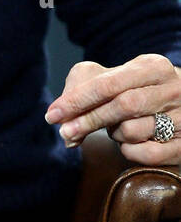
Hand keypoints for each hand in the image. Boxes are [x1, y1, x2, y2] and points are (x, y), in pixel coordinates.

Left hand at [45, 54, 180, 164]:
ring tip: (117, 128)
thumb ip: (80, 91)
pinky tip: (130, 144)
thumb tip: (64, 127)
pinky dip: (130, 152)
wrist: (177, 104)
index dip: (77, 100)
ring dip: (115, 134)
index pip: (109, 83)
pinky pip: (148, 155)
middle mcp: (173, 89)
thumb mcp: (109, 78)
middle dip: (88, 121)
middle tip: (65, 132)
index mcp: (153, 66)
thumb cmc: (133, 90)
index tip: (53, 115)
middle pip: (122, 106)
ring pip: (134, 131)